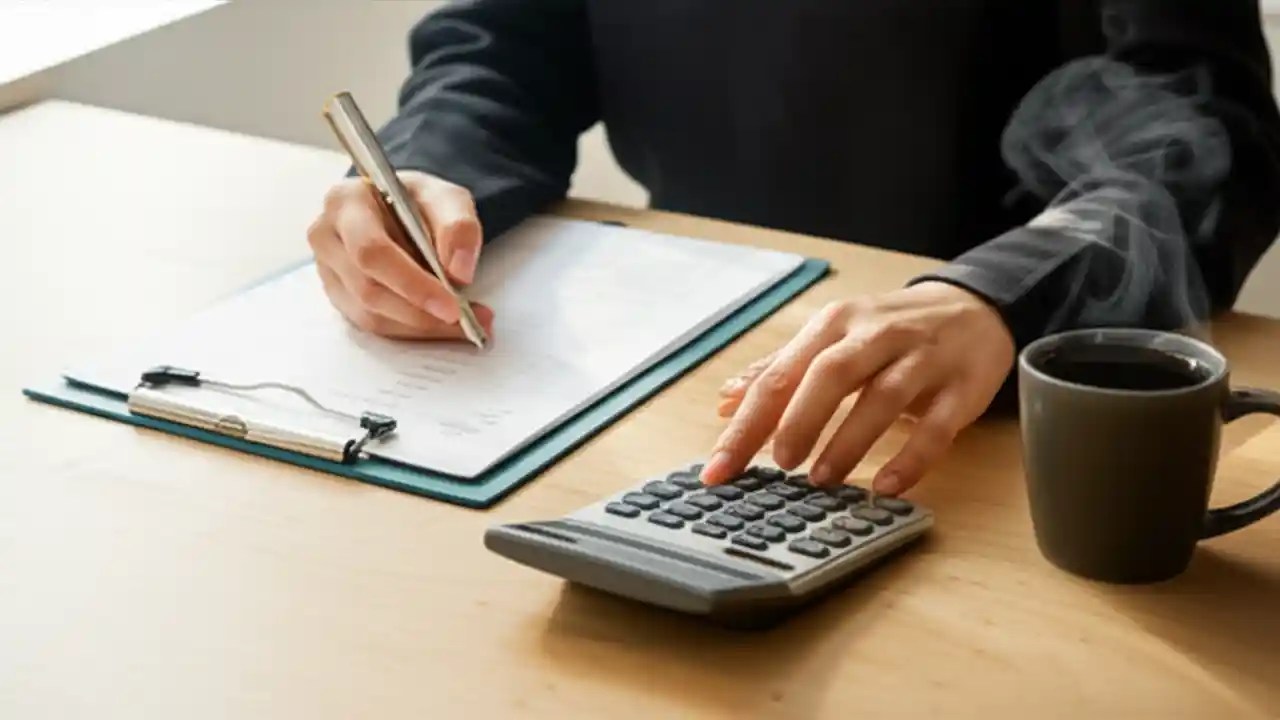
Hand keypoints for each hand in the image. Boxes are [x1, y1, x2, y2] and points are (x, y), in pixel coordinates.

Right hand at [307, 170, 493, 338]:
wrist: (398, 207)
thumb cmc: (417, 201)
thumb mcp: (447, 198)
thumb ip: (459, 227)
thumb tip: (459, 273)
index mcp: (347, 202)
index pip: (371, 251)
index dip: (411, 284)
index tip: (451, 306)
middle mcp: (328, 236)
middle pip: (368, 289)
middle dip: (420, 312)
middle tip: (463, 319)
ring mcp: (328, 270)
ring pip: (370, 314)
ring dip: (420, 325)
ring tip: (462, 323)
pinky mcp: (338, 296)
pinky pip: (373, 325)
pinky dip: (411, 330)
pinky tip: (439, 324)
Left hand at [702, 282, 1014, 494]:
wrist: (973, 309)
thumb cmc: (888, 331)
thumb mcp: (831, 339)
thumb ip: (780, 370)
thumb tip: (727, 402)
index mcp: (833, 324)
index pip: (781, 375)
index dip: (746, 423)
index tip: (719, 468)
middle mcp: (875, 335)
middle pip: (830, 374)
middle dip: (799, 420)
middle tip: (779, 464)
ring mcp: (921, 359)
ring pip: (883, 396)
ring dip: (849, 440)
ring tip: (823, 479)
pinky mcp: (961, 387)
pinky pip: (937, 427)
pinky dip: (912, 458)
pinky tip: (887, 486)